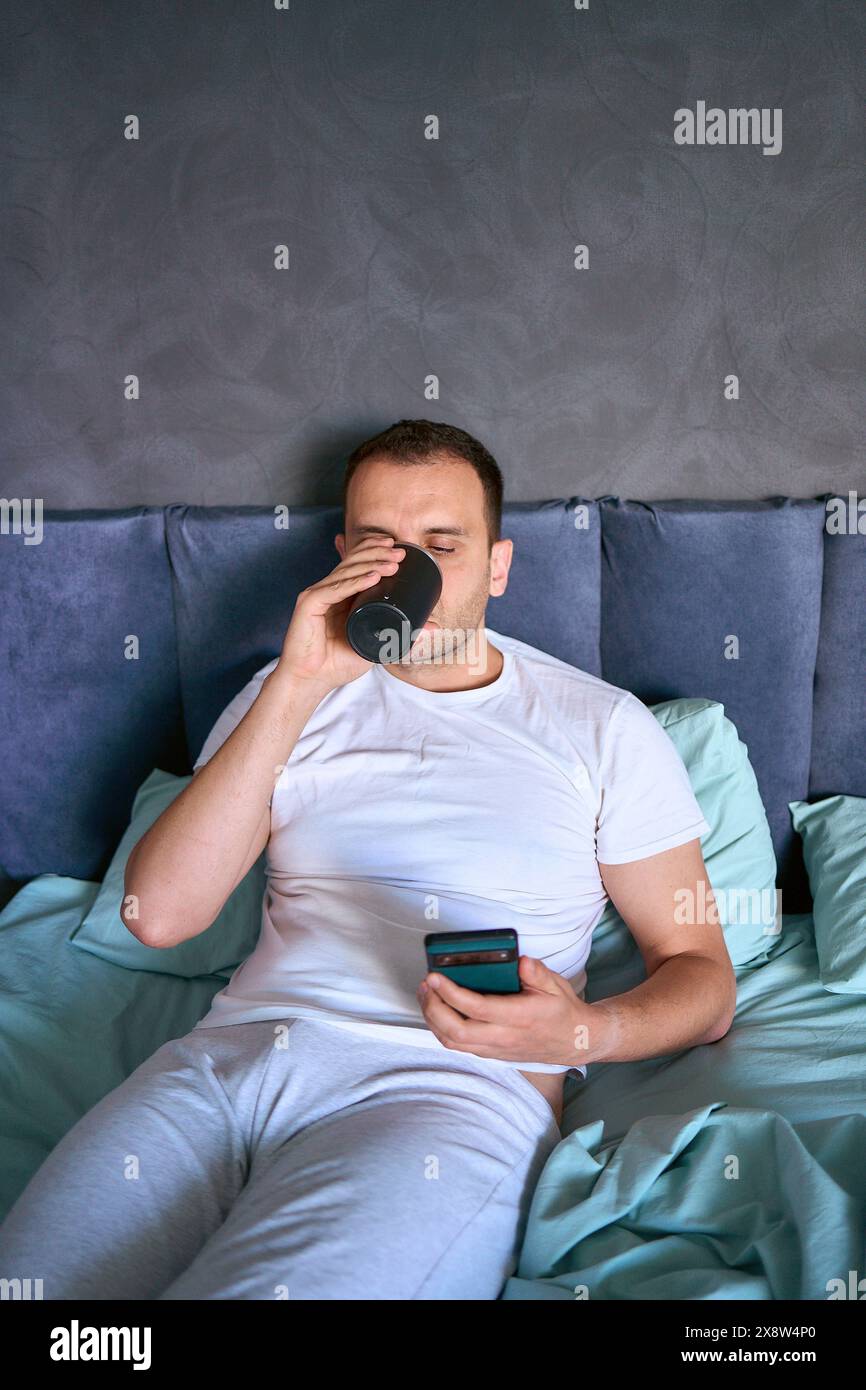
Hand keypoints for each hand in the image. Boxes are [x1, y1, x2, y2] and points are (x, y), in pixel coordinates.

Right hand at [276, 536, 405, 691]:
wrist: (311, 681)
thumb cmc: (337, 664)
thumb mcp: (376, 647)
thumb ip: (402, 636)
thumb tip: (435, 628)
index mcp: (341, 595)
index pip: (357, 565)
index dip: (375, 552)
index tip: (398, 549)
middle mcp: (328, 590)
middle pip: (353, 563)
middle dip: (378, 554)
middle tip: (400, 552)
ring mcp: (317, 595)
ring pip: (346, 572)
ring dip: (372, 564)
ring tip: (393, 562)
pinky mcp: (309, 604)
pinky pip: (335, 589)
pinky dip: (355, 582)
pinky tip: (373, 576)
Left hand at [416, 955, 604, 1067]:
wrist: (575, 1042)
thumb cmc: (562, 1011)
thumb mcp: (556, 985)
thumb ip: (537, 973)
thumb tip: (521, 961)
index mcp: (520, 1018)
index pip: (477, 1009)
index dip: (451, 993)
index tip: (435, 976)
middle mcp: (504, 1037)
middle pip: (457, 1031)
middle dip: (434, 1008)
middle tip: (426, 985)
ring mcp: (496, 1049)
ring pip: (453, 1042)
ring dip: (433, 1019)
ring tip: (427, 995)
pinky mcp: (491, 1053)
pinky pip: (459, 1045)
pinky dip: (442, 1029)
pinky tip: (438, 1010)